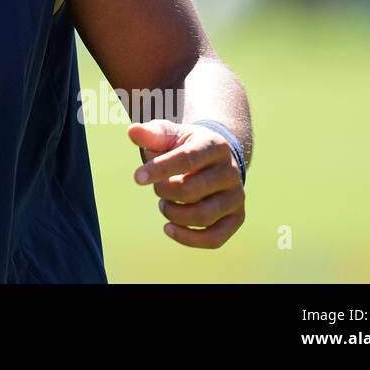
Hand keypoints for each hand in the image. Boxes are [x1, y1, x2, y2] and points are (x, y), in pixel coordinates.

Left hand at [127, 119, 245, 248]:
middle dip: (164, 191)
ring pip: (203, 216)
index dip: (160, 169)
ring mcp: (236, 196)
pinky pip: (215, 238)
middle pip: (191, 190)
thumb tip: (133, 131)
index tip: (137, 177)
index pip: (187, 159)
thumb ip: (152, 134)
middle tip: (157, 188)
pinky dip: (188, 238)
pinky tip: (168, 228)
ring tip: (164, 204)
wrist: (214, 160)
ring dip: (174, 214)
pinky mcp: (236, 217)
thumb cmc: (185, 146)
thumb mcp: (170, 134)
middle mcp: (230, 172)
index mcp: (215, 146)